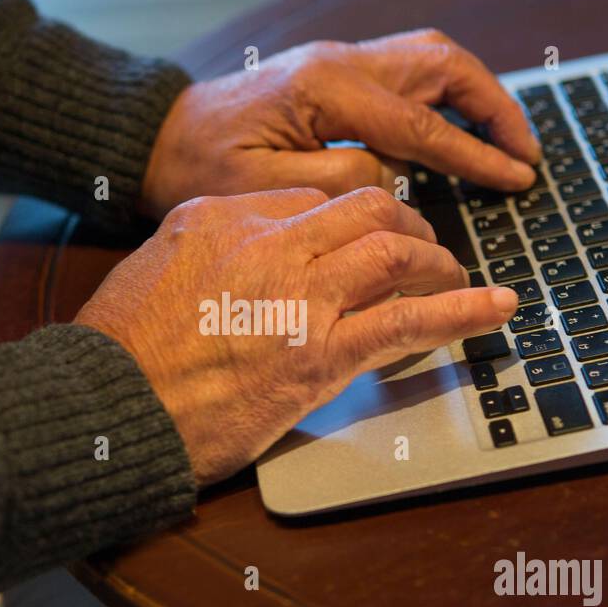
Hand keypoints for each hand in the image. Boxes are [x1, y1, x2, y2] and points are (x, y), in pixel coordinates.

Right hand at [75, 186, 519, 485]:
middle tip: (424, 245)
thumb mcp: (155, 265)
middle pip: (367, 208)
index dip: (354, 217)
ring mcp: (300, 297)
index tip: (369, 235)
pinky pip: (407, 321)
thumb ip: (210, 243)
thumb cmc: (120, 349)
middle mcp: (269, 243)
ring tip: (458, 275)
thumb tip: (254, 245)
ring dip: (437, 259)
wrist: (109, 406)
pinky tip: (498, 307)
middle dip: (408, 222)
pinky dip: (462, 311)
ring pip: (396, 250)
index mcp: (224, 214)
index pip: (313, 200)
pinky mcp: (320, 356)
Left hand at [140, 28, 541, 221]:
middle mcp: (338, 62)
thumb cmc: (198, 167)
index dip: (476, 156)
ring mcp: (336, 62)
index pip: (421, 124)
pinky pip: (405, 75)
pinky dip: (443, 99)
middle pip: (441, 64)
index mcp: (326, 88)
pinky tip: (454, 134)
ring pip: (429, 59)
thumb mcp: (262, 190)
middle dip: (493, 106)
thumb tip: (395, 179)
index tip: (517, 178)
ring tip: (503, 142)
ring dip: (474, 96)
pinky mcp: (331, 75)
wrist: (158, 137)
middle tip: (525, 153)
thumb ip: (337, 182)